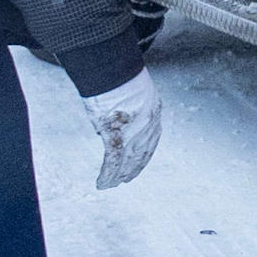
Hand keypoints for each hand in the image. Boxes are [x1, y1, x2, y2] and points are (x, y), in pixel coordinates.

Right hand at [83, 65, 162, 188]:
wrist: (117, 72)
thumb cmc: (119, 73)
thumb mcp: (131, 85)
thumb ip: (128, 100)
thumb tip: (115, 104)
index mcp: (153, 112)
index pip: (151, 138)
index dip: (144, 151)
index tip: (140, 160)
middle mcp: (148, 127)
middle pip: (141, 154)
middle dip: (134, 168)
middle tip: (127, 178)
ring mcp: (133, 134)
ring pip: (127, 162)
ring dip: (119, 175)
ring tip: (113, 184)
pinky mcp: (116, 138)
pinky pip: (111, 163)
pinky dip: (106, 176)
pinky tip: (103, 183)